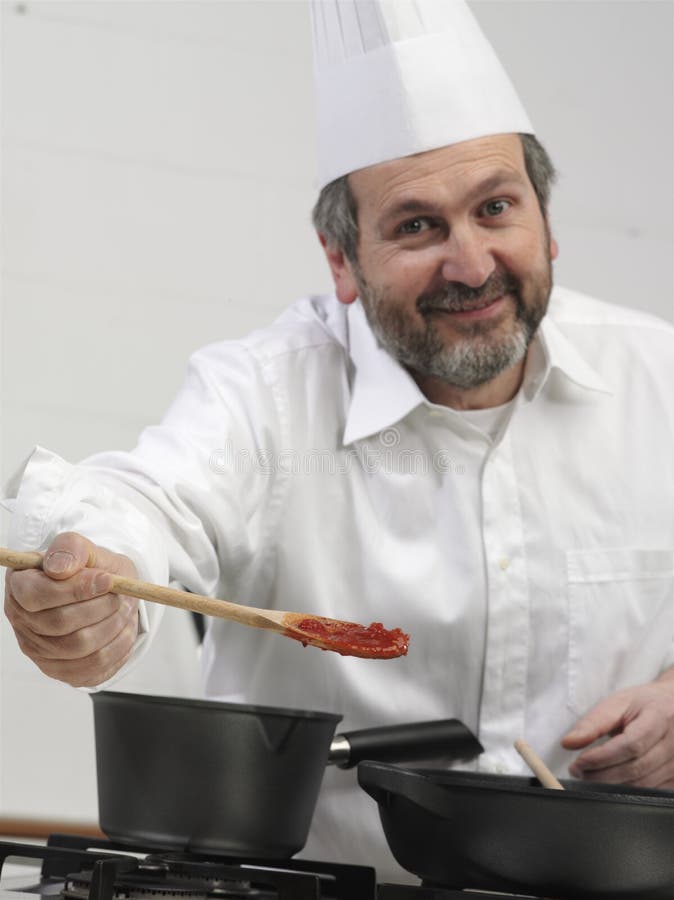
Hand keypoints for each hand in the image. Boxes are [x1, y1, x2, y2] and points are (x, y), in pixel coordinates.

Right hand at [4, 532, 139, 687]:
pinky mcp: (63, 672)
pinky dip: (118, 646)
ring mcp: (40, 652)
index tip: (107, 579)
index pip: (37, 595)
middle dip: (101, 606)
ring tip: (125, 608)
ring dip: (113, 625)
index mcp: (20, 587)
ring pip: (79, 647)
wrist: (107, 593)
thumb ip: (71, 549)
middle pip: (60, 623)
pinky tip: (123, 629)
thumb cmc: (91, 570)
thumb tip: (59, 569)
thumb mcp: (86, 550)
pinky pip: (94, 667)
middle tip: (123, 594)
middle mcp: (23, 623)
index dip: (76, 589)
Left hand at [561, 673, 673, 789]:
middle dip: (602, 775)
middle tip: (578, 772)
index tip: (578, 763)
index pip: (631, 745)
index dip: (602, 757)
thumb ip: (593, 723)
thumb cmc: (643, 704)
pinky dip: (627, 790)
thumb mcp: (618, 703)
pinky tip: (610, 781)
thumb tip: (568, 743)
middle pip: (636, 768)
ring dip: (612, 785)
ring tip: (589, 775)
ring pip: (643, 784)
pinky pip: (651, 791)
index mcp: (660, 717)